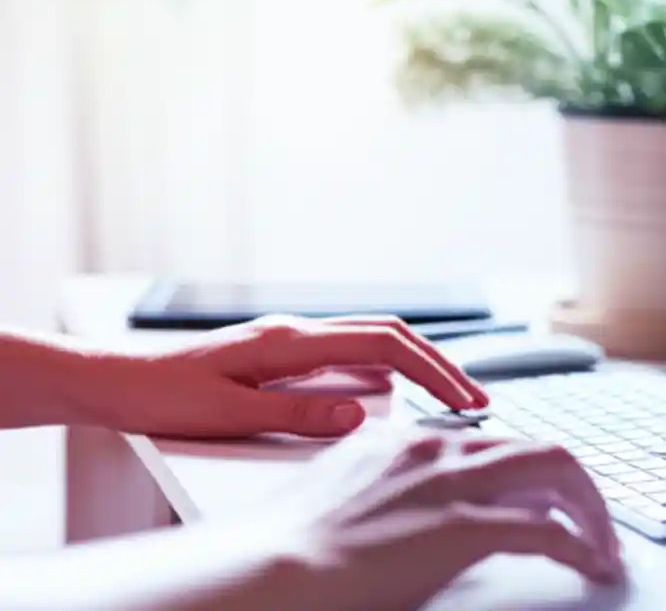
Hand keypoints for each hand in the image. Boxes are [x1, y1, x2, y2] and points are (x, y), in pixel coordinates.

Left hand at [89, 315, 488, 438]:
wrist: (108, 379)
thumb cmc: (158, 396)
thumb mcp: (227, 414)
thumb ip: (297, 415)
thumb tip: (361, 416)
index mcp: (289, 342)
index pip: (383, 347)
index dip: (432, 371)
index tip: (464, 400)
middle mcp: (295, 333)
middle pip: (389, 336)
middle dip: (438, 365)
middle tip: (472, 399)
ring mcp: (288, 341)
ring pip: (370, 342)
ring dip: (414, 365)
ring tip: (444, 397)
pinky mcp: (279, 355)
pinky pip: (346, 355)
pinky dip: (383, 371)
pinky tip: (389, 395)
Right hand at [288, 426, 624, 608]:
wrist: (263, 573)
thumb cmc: (283, 552)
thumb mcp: (337, 501)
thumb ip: (383, 495)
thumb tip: (407, 521)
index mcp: (404, 442)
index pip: (491, 444)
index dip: (527, 474)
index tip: (545, 498)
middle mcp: (436, 450)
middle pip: (537, 447)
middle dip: (576, 483)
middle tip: (593, 518)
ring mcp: (454, 485)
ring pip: (556, 472)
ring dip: (591, 509)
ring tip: (604, 544)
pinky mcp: (465, 528)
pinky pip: (548, 531)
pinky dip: (581, 547)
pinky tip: (592, 567)